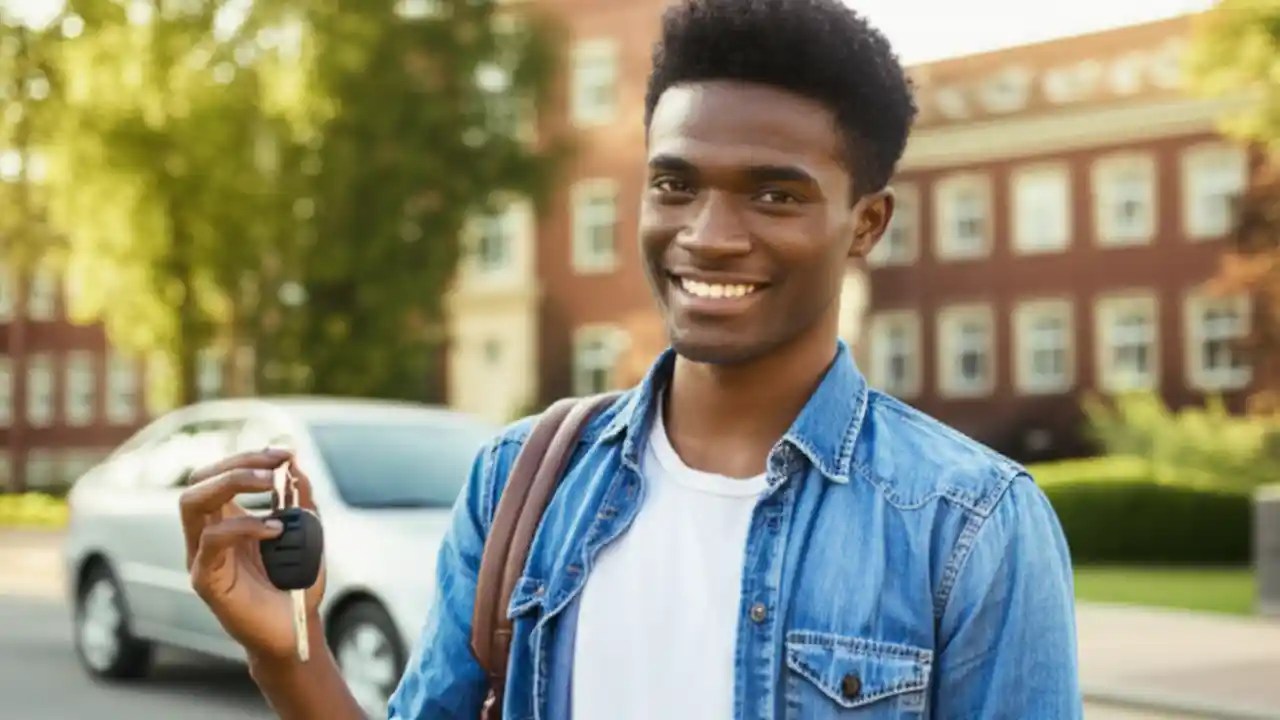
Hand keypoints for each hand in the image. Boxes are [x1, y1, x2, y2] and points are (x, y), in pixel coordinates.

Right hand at [179, 448, 327, 661]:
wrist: (295, 630)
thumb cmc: (295, 584)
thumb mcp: (306, 533)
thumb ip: (301, 499)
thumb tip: (294, 464)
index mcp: (227, 519)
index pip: (220, 473)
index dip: (250, 456)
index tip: (285, 452)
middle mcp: (207, 533)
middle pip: (198, 480)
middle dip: (237, 463)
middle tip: (274, 466)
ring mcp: (202, 555)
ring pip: (192, 502)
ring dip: (233, 482)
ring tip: (272, 484)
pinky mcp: (206, 579)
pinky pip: (212, 540)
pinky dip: (245, 525)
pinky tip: (276, 529)